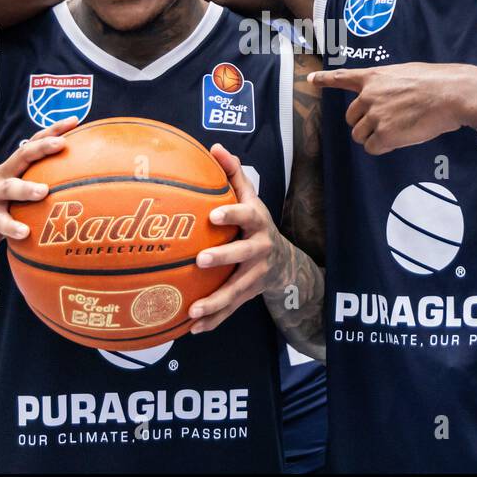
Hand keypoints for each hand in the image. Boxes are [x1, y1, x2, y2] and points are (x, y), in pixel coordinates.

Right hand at [0, 116, 79, 262]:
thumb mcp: (20, 195)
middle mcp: (1, 177)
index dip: (52, 131)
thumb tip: (83, 181)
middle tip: (61, 144)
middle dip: (41, 148)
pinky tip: (25, 232)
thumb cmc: (3, 211)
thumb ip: (42, 185)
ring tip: (43, 191)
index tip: (75, 121)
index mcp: (13, 168)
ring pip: (9, 188)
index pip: (33, 143)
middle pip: (21, 156)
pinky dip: (12, 226)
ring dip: (26, 188)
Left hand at [188, 144, 293, 333]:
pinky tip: (192, 328)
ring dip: (216, 302)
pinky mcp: (248, 295)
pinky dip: (213, 320)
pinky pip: (230, 310)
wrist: (284, 261)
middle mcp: (260, 250)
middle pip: (243, 255)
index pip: (246, 215)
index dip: (232, 214)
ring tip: (193, 311)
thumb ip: (233, 175)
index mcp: (257, 223)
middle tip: (201, 260)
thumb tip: (214, 148)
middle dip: (224, 258)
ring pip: (237, 290)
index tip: (213, 215)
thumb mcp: (249, 198)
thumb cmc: (255, 223)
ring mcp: (255, 276)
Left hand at [309, 62, 476, 153]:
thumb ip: (389, 86)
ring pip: (361, 136)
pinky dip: (385, 147)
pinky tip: (402, 137)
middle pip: (352, 119)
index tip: (310, 80)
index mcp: (374, 77)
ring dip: (376, 137)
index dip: (325, 80)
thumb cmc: (437, 82)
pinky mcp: (385, 134)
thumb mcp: (406, 74)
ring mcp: (375, 115)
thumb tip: (388, 100)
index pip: (343, 77)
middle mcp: (368, 96)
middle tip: (390, 122)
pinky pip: (373, 148)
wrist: (452, 94)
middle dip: (366, 124)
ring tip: (400, 128)